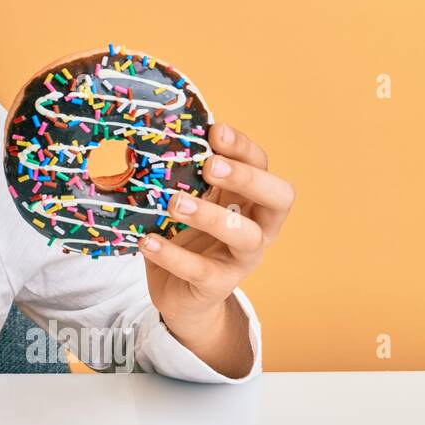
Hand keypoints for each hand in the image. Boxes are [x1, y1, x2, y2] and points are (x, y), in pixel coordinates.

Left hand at [140, 122, 294, 368]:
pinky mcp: (218, 285)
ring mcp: (241, 259)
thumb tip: (148, 137)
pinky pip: (200, 270)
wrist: (178, 293)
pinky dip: (172, 255)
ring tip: (175, 203)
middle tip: (210, 166)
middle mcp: (257, 227)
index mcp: (249, 199)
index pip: (261, 165)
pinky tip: (146, 241)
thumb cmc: (184, 236)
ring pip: (246, 236)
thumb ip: (181, 177)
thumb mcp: (186, 202)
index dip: (243, 147)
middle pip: (278, 198)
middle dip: (247, 178)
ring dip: (211, 216)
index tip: (216, 131)